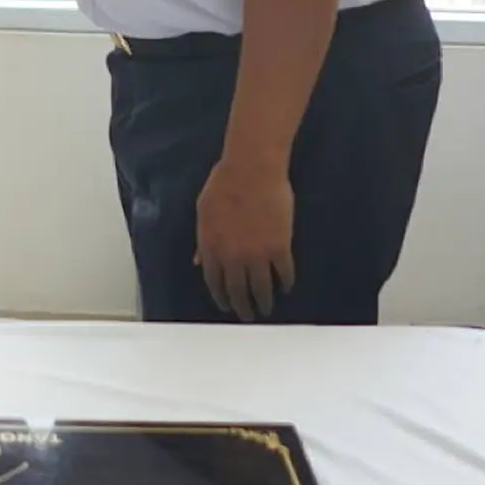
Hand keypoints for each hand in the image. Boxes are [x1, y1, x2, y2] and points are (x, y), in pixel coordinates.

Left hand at [195, 156, 294, 321]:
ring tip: (266, 309)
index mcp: (211, 248)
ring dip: (264, 301)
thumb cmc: (224, 183)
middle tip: (248, 315)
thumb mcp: (203, 211)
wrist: (252, 169)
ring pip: (261, 287)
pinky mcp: (280, 248)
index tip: (226, 305)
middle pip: (237, 291)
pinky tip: (286, 287)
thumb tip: (197, 261)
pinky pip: (284, 272)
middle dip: (242, 307)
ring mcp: (257, 254)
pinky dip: (285, 282)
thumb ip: (202, 240)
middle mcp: (233, 257)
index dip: (221, 297)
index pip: (214, 282)